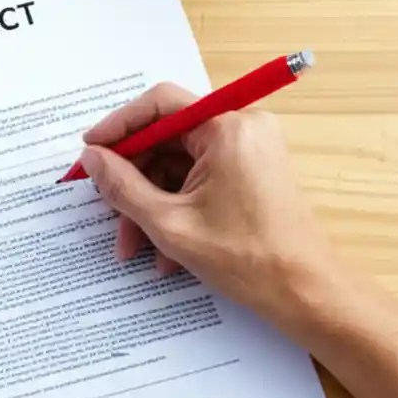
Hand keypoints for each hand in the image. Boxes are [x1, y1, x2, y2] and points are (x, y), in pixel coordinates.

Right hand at [79, 83, 336, 321]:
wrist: (307, 293)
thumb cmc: (249, 260)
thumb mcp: (169, 223)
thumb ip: (122, 186)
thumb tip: (91, 159)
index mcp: (227, 128)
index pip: (159, 104)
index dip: (118, 126)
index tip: (90, 151)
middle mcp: (242, 127)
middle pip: (166, 138)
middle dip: (134, 180)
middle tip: (108, 211)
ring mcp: (249, 148)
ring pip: (178, 164)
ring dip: (152, 202)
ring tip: (136, 245)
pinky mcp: (251, 170)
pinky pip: (199, 177)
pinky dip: (176, 207)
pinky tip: (165, 249)